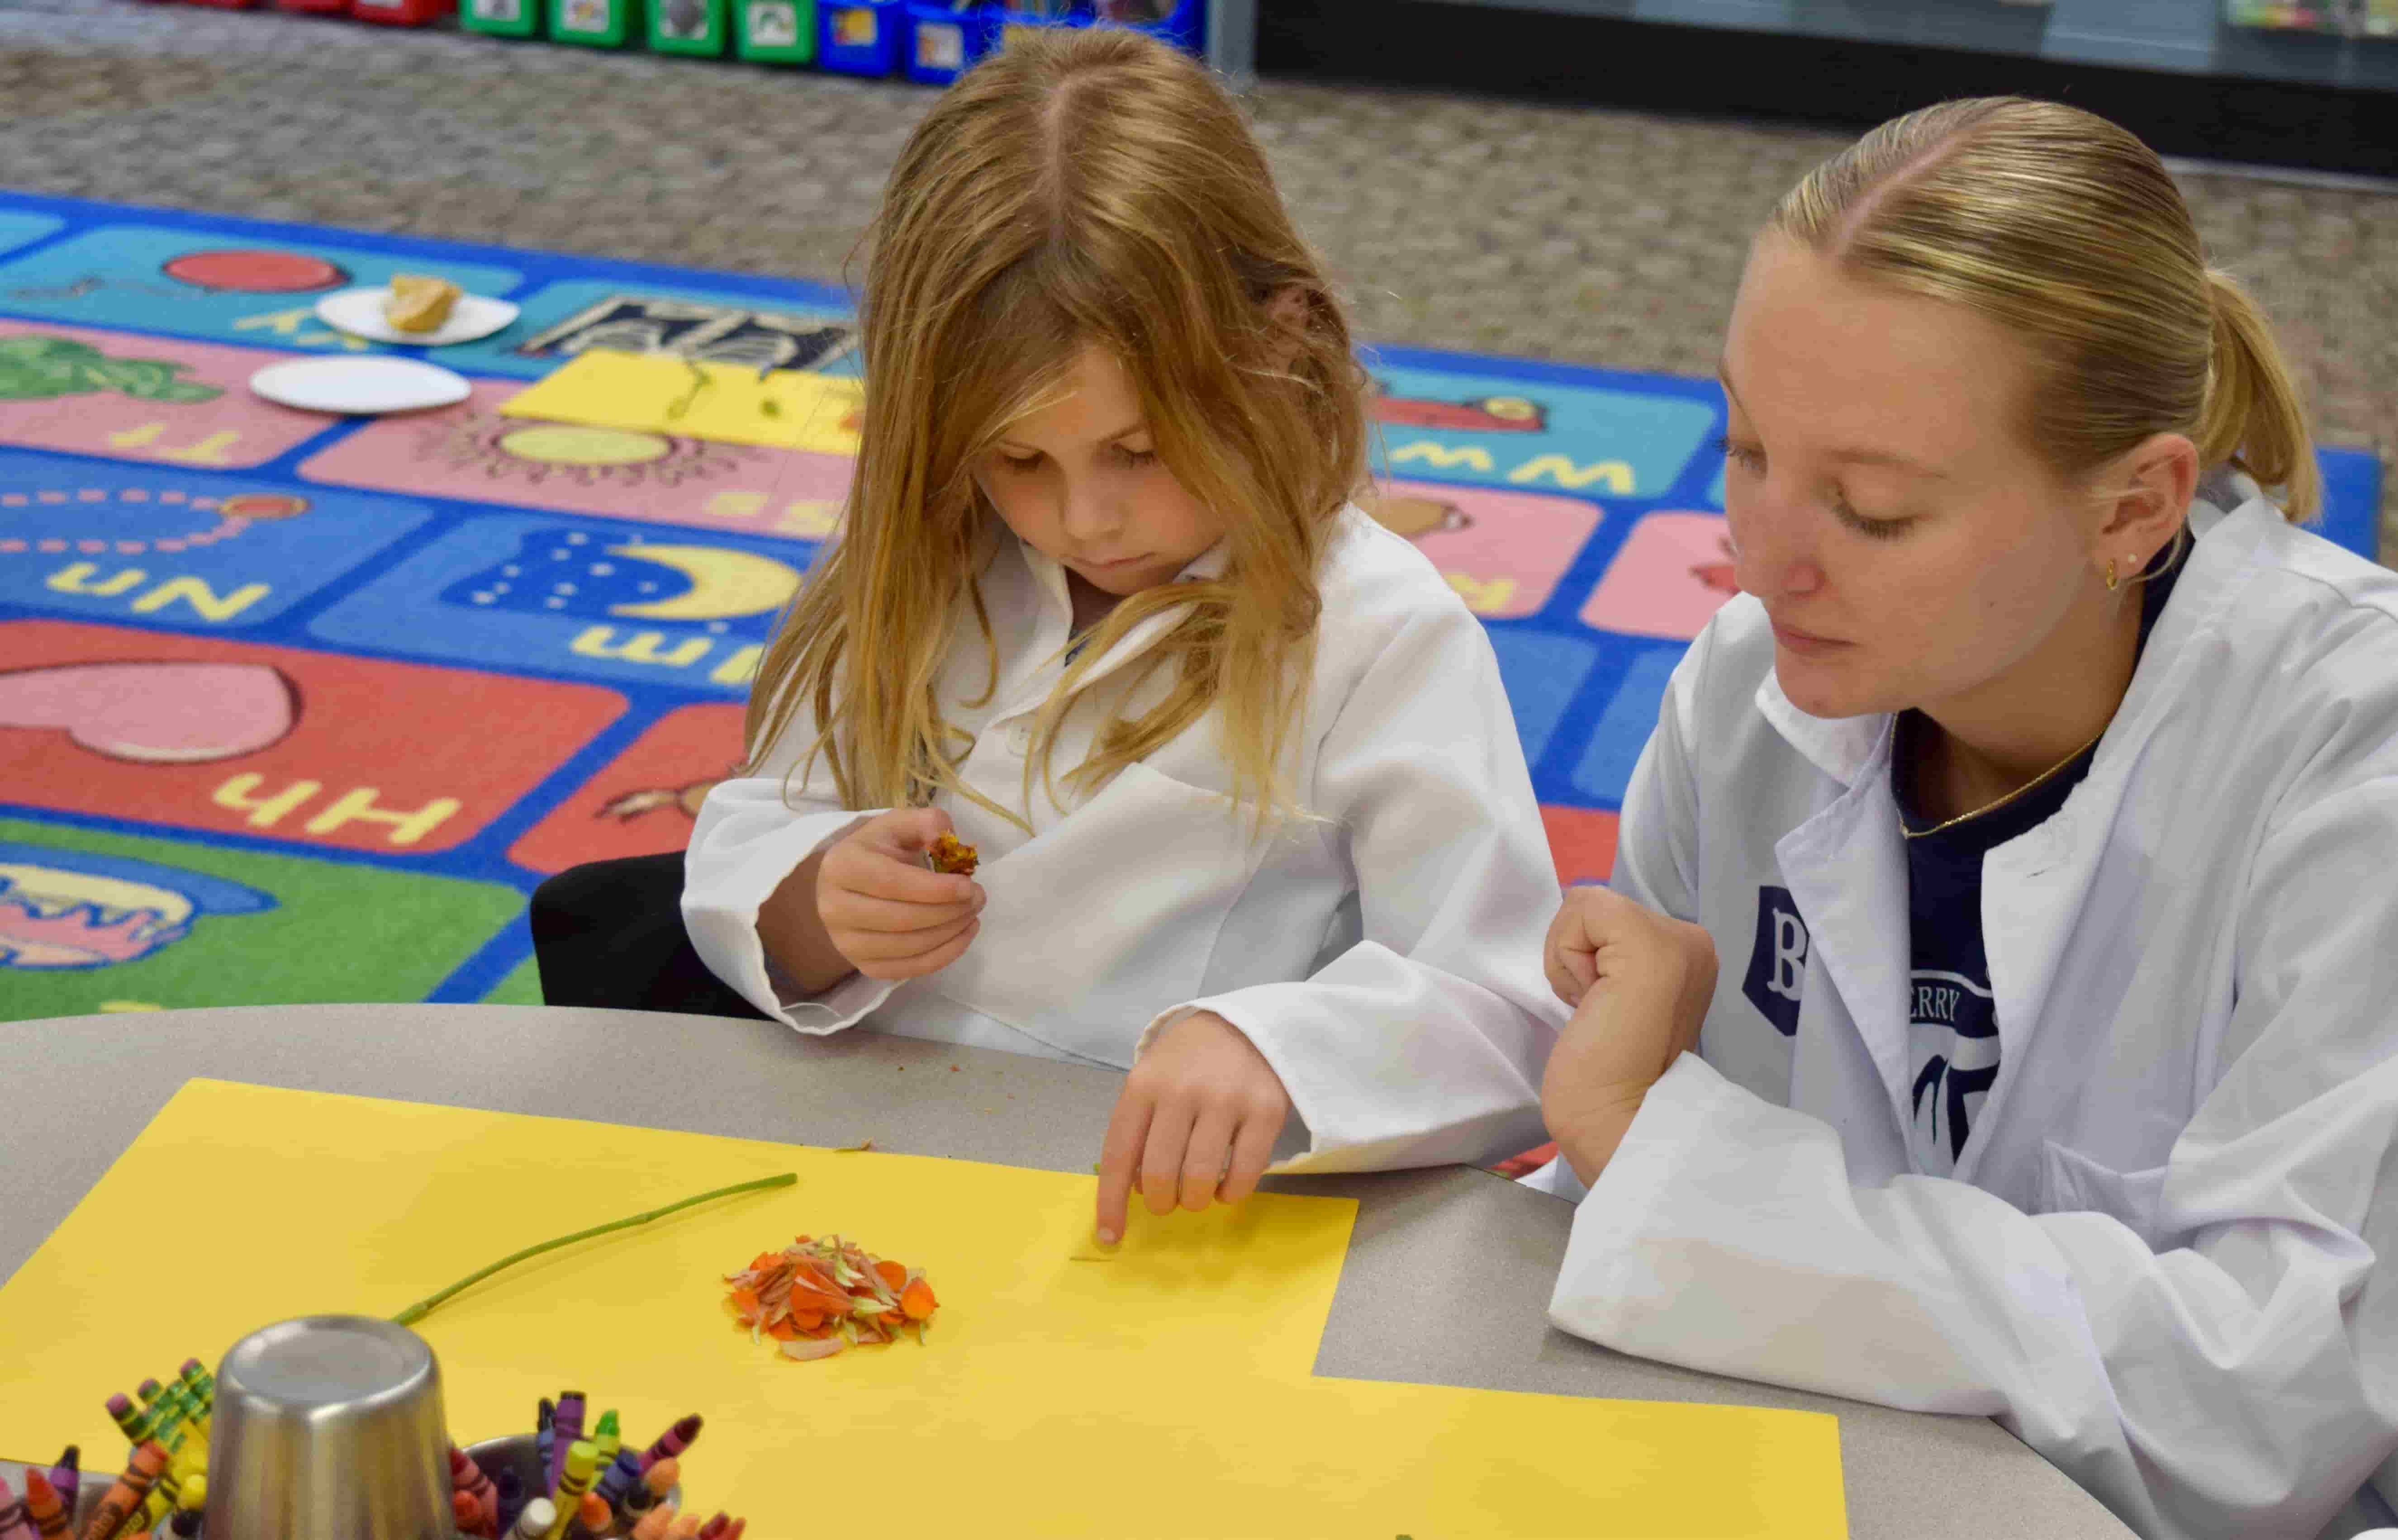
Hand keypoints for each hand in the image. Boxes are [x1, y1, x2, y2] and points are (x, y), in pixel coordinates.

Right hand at [815, 808, 984, 980]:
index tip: (969, 886)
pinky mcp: (863, 966)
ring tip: (973, 913)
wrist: (850, 884)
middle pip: (900, 919)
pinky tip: (963, 934)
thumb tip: (946, 838)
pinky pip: (910, 969)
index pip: (891, 882)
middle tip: (978, 898)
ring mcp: (846, 943)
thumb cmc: (879, 851)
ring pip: (907, 947)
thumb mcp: (899, 825)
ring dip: (950, 932)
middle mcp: (834, 908)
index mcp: (842, 866)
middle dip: (948, 911)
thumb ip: (926, 823)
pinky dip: (944, 954)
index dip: (934, 888)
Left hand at [1093, 1011, 1291, 1243]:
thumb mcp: (1151, 1081)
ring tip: (1195, 1194)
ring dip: (1193, 1201)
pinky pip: (1244, 1175)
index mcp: (1144, 1085)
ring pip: (1199, 1179)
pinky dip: (1230, 1195)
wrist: (1245, 1024)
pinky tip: (1224, 1189)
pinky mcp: (1265, 1111)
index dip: (1111, 1202)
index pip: (1119, 1154)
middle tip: (1166, 1201)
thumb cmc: (1188, 1063)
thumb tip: (1133, 1188)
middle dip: (1159, 1202)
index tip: (1108, 1237)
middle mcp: (1182, 1091)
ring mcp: (1226, 1100)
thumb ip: (1138, 1128)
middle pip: (1159, 1173)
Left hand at [1540, 884, 1717, 1185]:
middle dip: (1576, 958)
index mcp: (1687, 958)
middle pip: (1596, 908)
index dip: (1585, 962)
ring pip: (1586, 905)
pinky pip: (1583, 909)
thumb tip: (1578, 921)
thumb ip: (1606, 959)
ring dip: (1569, 961)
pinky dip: (1566, 956)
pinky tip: (1591, 1003)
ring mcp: (1680, 944)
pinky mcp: (1652, 949)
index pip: (1607, 920)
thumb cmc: (1603, 1077)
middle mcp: (1694, 944)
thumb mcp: (1609, 995)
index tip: (1604, 1012)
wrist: (1615, 1126)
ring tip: (1597, 1010)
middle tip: (1599, 1013)